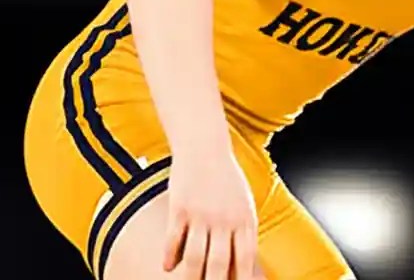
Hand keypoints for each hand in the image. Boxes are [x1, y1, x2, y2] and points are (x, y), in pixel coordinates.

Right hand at [162, 149, 263, 279]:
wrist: (205, 148)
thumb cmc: (226, 178)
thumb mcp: (244, 203)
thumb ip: (243, 231)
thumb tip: (243, 263)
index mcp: (245, 219)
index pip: (245, 258)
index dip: (241, 279)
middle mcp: (224, 219)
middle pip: (219, 263)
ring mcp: (201, 215)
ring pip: (194, 256)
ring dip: (190, 277)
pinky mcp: (179, 208)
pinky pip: (173, 239)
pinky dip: (170, 256)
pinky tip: (168, 267)